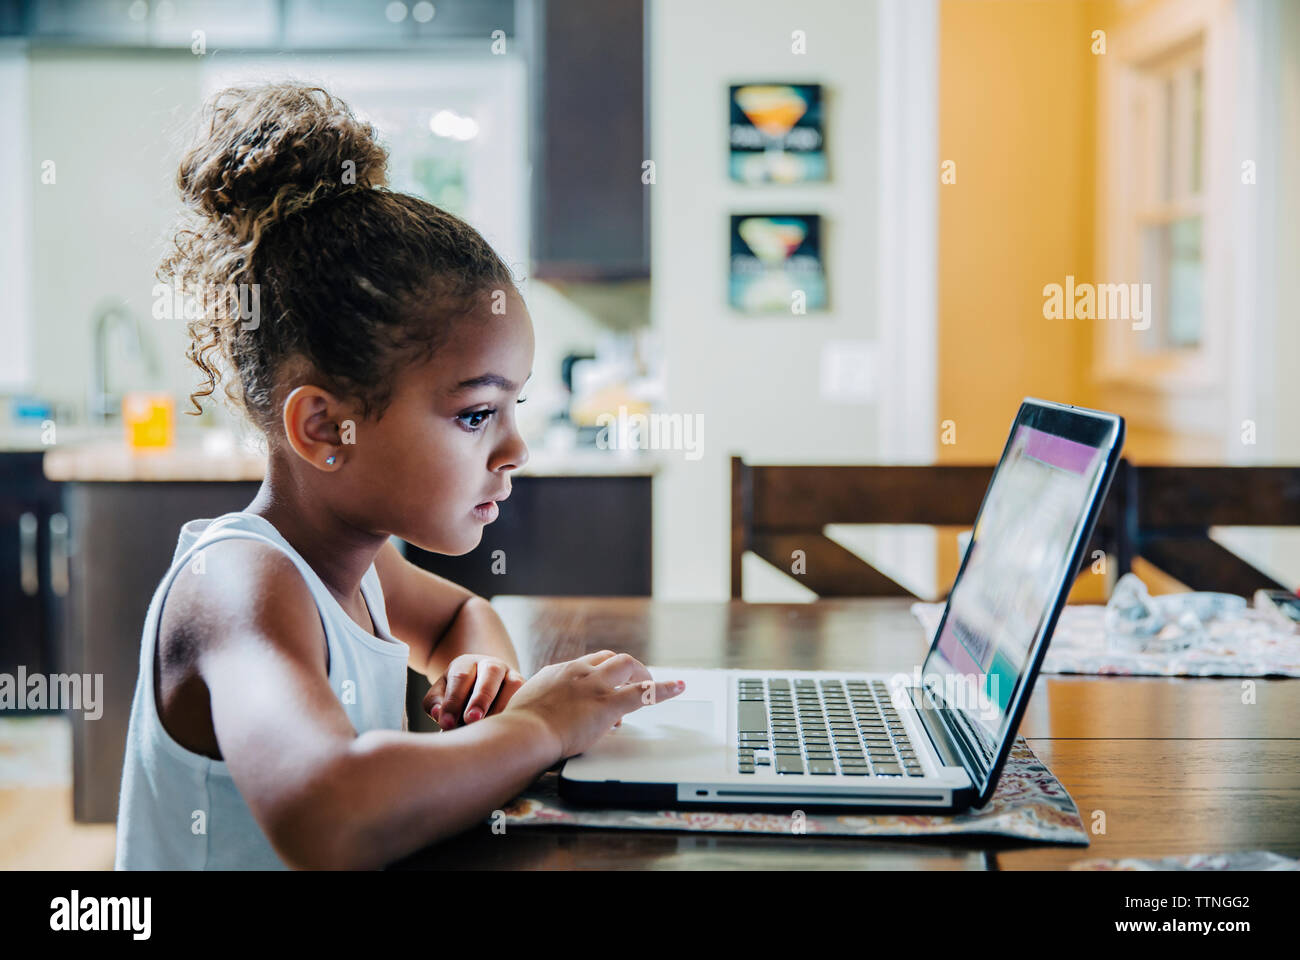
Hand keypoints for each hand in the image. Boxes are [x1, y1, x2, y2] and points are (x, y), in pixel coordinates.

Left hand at [422, 654, 524, 730]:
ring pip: (512, 685)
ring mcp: (511, 674)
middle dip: (480, 699)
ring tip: (489, 729)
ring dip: (501, 707)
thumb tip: (438, 714)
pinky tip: (506, 729)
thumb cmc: (456, 697)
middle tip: (470, 720)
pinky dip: (516, 711)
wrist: (480, 689)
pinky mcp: (525, 688)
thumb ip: (435, 703)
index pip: (460, 678)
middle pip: (490, 674)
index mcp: (466, 664)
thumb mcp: (441, 695)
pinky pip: (525, 696)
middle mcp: (491, 665)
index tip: (446, 724)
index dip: (453, 701)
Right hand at [504, 650, 685, 759]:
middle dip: (625, 668)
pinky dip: (665, 689)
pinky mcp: (609, 705)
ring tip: (652, 683)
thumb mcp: (526, 706)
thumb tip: (544, 714)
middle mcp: (579, 672)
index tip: (602, 687)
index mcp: (559, 672)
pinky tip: (679, 687)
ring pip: (626, 665)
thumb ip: (540, 704)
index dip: (599, 676)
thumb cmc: (519, 728)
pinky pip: (644, 693)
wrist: (523, 733)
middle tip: (633, 680)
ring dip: (641, 673)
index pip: (586, 665)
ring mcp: (595, 686)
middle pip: (609, 658)